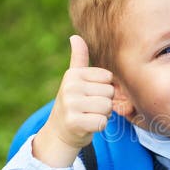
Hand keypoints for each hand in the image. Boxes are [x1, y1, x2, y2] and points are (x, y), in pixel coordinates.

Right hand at [32, 35, 114, 166]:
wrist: (59, 132)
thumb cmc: (73, 104)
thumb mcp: (74, 80)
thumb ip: (79, 59)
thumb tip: (75, 36)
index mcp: (74, 74)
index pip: (108, 78)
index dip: (104, 89)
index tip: (89, 95)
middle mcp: (70, 87)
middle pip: (110, 93)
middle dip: (104, 104)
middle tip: (88, 108)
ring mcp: (71, 104)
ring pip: (107, 107)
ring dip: (102, 115)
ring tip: (88, 116)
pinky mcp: (74, 122)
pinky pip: (102, 122)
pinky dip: (98, 126)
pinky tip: (87, 125)